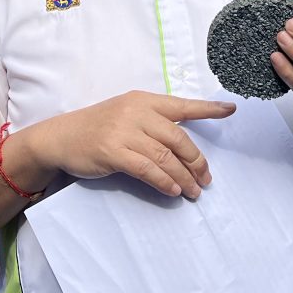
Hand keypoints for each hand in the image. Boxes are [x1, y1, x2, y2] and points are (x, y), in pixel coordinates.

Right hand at [22, 92, 234, 199]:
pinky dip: (163, 181)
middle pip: (179, 138)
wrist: (60, 137)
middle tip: (207, 179)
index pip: (182, 104)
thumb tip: (183, 148)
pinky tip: (172, 191)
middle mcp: (136, 112)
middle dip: (197, 162)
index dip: (209, 108)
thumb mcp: (126, 114)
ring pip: (165, 157)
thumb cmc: (97, 128)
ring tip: (194, 192)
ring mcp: (124, 131)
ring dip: (184, 177)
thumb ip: (152, 123)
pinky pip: (147, 169)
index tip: (232, 109)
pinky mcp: (113, 151)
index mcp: (143, 100)